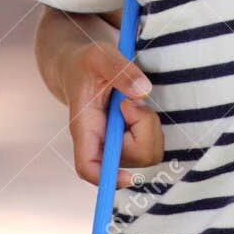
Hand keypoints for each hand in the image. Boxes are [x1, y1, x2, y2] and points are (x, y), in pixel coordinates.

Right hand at [56, 41, 164, 189]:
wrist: (81, 67)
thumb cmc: (87, 64)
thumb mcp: (100, 56)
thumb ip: (120, 71)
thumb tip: (143, 92)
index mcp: (85, 128)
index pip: (88, 166)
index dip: (107, 177)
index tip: (128, 175)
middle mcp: (100, 142)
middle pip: (131, 159)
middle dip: (143, 129)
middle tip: (130, 102)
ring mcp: (115, 143)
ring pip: (146, 153)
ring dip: (149, 126)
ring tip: (133, 101)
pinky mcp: (128, 138)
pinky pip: (151, 143)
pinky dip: (152, 125)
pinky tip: (138, 107)